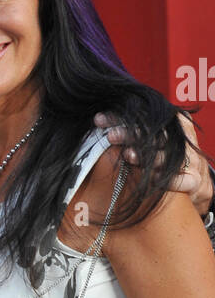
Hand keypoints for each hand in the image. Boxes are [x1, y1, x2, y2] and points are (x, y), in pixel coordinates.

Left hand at [94, 110, 213, 215]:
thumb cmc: (169, 156)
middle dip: (131, 134)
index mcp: (174, 123)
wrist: (197, 181)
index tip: (99, 119)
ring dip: (146, 156)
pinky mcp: (194, 181)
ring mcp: (191, 161)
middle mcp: (183, 140)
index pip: (147, 116)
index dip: (121, 117)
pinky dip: (165, 180)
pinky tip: (150, 179)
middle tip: (111, 135)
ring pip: (166, 157)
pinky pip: (180, 181)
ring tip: (128, 155)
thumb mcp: (157, 137)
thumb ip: (135, 129)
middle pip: (155, 134)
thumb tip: (99, 121)